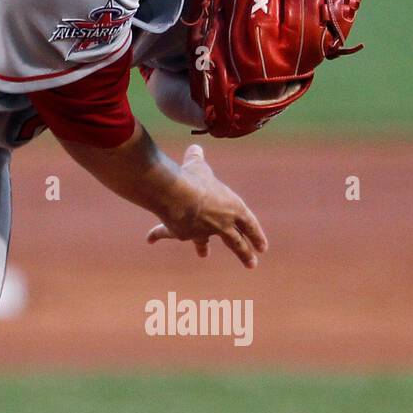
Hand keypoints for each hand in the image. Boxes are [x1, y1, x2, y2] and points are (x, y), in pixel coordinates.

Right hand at [145, 144, 267, 268]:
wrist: (179, 196)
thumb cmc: (195, 178)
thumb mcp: (199, 166)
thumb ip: (198, 159)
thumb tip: (195, 148)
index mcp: (234, 208)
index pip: (250, 225)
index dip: (257, 236)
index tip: (263, 248)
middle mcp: (221, 224)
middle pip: (236, 243)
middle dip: (244, 254)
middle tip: (251, 264)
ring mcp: (201, 231)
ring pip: (204, 242)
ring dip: (203, 248)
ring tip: (203, 255)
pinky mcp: (182, 234)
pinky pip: (168, 233)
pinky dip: (158, 235)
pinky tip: (149, 238)